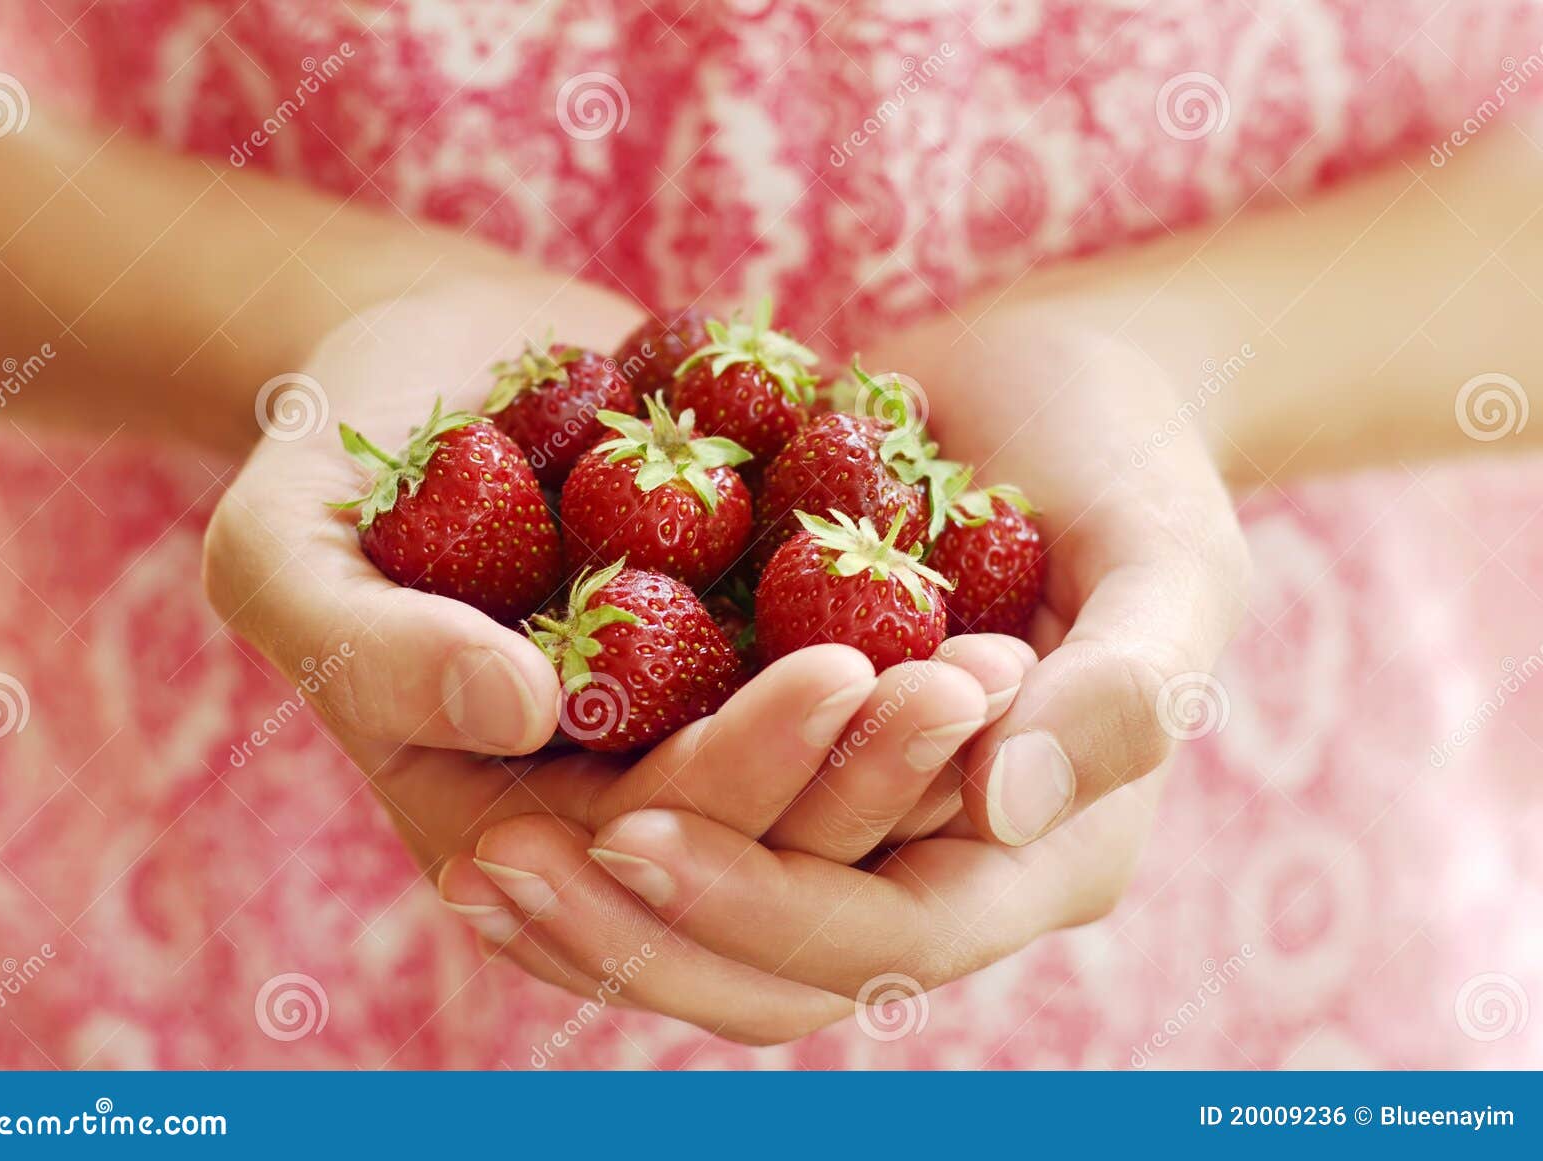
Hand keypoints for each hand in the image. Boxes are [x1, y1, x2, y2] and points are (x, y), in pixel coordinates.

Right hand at [202, 278, 1029, 914]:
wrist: (434, 359)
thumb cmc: (330, 447)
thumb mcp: (284, 542)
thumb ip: (365, 643)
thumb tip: (516, 711)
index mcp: (493, 829)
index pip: (638, 847)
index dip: (742, 776)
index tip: (842, 670)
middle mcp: (602, 815)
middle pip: (756, 846)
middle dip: (862, 775)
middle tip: (972, 680)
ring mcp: (682, 751)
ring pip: (820, 802)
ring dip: (915, 749)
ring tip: (1003, 657)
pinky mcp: (741, 680)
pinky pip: (844, 711)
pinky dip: (912, 682)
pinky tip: (996, 619)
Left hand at [434, 303, 1248, 1043]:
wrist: (1055, 383)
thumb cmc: (1130, 458)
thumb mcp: (1169, 558)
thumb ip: (1122, 690)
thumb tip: (1003, 807)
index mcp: (1043, 855)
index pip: (887, 940)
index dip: (757, 903)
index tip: (625, 834)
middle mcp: (941, 865)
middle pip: (779, 968)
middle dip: (639, 932)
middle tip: (491, 862)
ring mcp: (862, 821)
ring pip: (718, 923)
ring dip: (594, 907)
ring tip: (465, 854)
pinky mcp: (790, 759)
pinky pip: (690, 829)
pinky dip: (597, 826)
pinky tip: (487, 794)